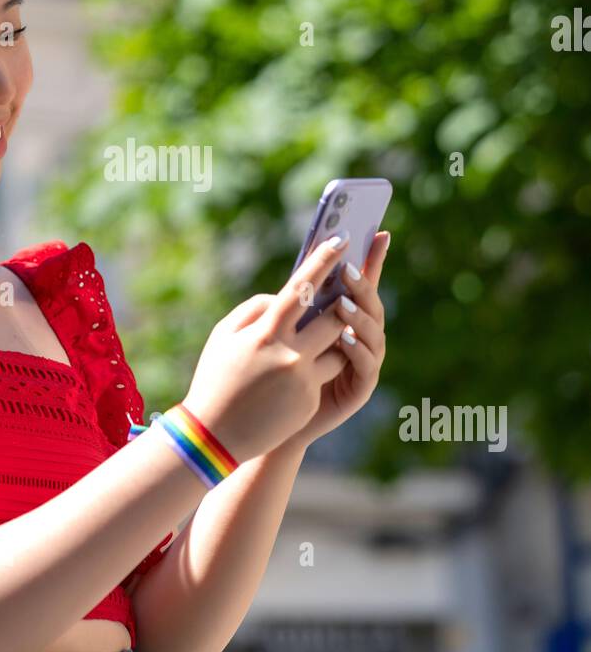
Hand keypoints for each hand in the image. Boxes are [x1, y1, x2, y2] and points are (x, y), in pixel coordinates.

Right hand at [181, 235, 353, 464]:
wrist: (212, 437)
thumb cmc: (215, 379)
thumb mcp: (223, 336)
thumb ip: (255, 308)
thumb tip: (284, 297)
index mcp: (265, 332)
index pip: (302, 287)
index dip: (323, 261)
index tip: (342, 240)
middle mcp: (289, 354)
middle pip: (333, 317)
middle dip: (340, 305)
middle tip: (343, 293)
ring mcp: (302, 380)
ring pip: (337, 348)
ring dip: (333, 340)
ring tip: (313, 341)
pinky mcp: (309, 401)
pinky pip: (325, 375)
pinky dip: (315, 369)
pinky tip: (290, 380)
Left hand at [282, 231, 388, 453]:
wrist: (273, 421)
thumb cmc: (278, 372)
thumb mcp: (289, 329)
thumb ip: (302, 302)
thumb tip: (305, 265)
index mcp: (345, 318)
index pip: (362, 283)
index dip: (373, 258)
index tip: (379, 231)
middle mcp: (360, 336)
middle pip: (371, 304)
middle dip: (362, 285)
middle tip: (347, 270)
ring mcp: (364, 362)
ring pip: (373, 332)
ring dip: (359, 315)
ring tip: (343, 304)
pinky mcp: (360, 388)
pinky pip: (366, 364)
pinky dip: (358, 349)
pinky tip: (346, 337)